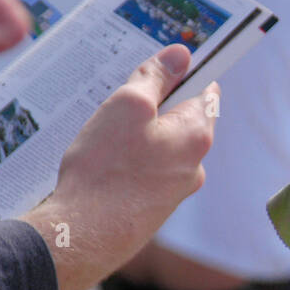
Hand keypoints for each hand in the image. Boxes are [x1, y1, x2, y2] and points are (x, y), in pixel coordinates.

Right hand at [21, 44, 216, 289]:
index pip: (206, 91)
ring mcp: (174, 191)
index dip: (187, 72)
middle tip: (120, 98)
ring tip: (104, 135)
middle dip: (155, 105)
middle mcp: (194, 166)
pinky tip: (103, 162)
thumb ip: (156, 77)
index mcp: (196, 136)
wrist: (83, 235)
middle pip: (181, 118)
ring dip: (138, 134)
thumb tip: (181, 55)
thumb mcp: (127, 106)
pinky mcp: (152, 208)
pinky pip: (146, 171)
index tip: (166, 62)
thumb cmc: (106, 169)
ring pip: (160, 146)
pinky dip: (129, 160)